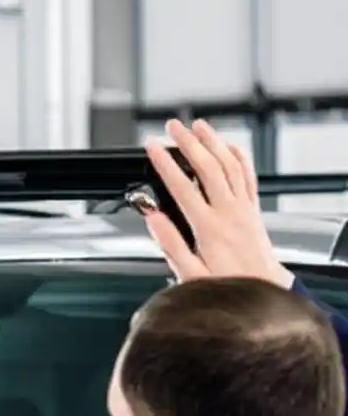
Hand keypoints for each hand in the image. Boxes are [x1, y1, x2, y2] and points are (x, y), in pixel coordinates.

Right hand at [143, 118, 294, 288]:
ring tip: (199, 126)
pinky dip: (239, 157)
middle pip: (208, 167)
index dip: (164, 164)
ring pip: (230, 165)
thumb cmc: (226, 286)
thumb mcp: (190, 273)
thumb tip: (153, 218)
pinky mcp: (253, 210)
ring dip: (214, 142)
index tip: (151, 148)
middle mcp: (229, 213)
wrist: (263, 290)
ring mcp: (244, 209)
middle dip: (189, 143)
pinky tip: (229, 146)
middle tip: (173, 127)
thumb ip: (170, 244)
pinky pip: (248, 176)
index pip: (182, 187)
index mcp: (208, 228)